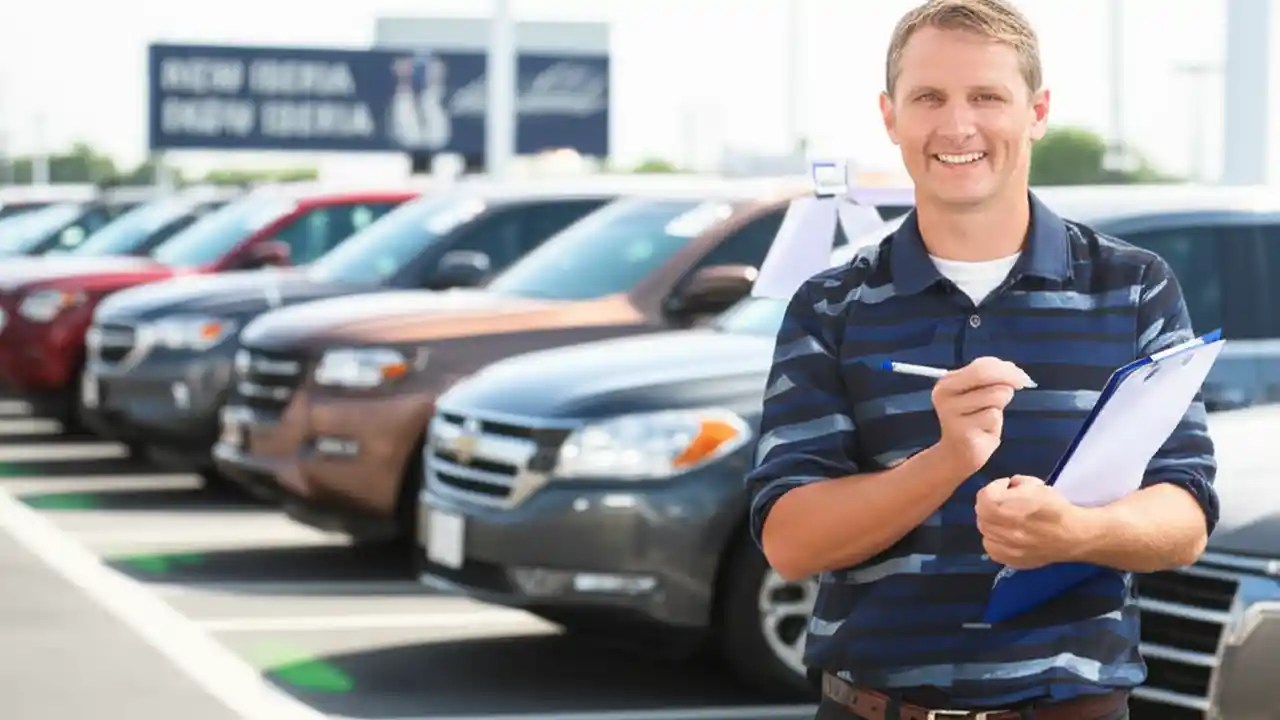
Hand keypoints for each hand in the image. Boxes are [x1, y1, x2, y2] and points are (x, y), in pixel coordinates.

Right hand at [931, 356, 1034, 475]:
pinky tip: (984, 430)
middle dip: (1008, 378)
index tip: (1020, 375)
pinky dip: (994, 424)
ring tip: (989, 416)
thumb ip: (992, 378)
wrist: (960, 452)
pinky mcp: (962, 431)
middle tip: (1020, 385)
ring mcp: (950, 413)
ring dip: (1000, 405)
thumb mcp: (980, 393)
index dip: (1005, 368)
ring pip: (994, 395)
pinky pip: (993, 417)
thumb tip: (1015, 372)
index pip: (980, 365)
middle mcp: (944, 395)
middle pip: (984, 374)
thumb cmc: (974, 419)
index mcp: (947, 382)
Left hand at [975, 475, 1090, 569]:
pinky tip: (1008, 536)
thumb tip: (1010, 486)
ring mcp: (1002, 546)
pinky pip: (992, 550)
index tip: (1008, 487)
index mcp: (999, 506)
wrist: (1074, 535)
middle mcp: (996, 527)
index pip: (984, 494)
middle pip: (981, 513)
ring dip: (992, 523)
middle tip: (1007, 503)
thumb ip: (1017, 482)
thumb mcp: (1035, 484)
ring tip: (1009, 520)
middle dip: (992, 505)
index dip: (997, 487)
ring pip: (985, 532)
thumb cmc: (1055, 507)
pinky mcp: (1009, 560)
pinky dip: (996, 541)